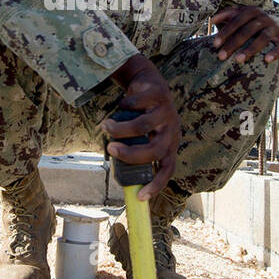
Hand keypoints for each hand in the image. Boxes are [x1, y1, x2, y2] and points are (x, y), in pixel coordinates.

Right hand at [101, 56, 181, 201]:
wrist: (146, 81)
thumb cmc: (141, 115)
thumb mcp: (142, 135)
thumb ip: (134, 150)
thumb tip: (121, 178)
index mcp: (170, 143)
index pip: (168, 168)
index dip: (156, 184)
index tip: (140, 196)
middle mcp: (172, 130)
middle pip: (155, 149)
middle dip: (130, 153)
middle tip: (111, 149)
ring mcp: (167, 111)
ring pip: (142, 126)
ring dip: (120, 128)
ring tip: (106, 126)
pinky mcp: (158, 94)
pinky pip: (136, 104)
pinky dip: (123, 106)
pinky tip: (120, 106)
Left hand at [210, 6, 278, 63]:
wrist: (273, 27)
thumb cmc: (249, 23)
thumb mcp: (238, 17)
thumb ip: (226, 16)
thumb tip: (212, 19)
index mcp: (251, 11)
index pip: (236, 20)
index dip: (225, 32)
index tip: (215, 45)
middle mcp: (264, 18)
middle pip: (247, 30)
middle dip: (233, 43)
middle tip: (221, 56)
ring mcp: (274, 28)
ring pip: (263, 38)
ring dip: (250, 49)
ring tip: (238, 60)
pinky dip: (275, 52)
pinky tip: (266, 60)